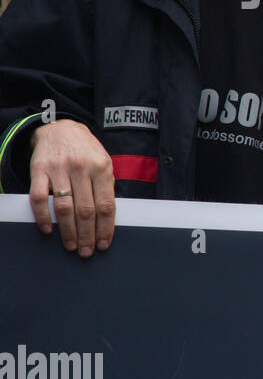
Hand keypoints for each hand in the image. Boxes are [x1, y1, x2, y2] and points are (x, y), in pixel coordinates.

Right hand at [28, 119, 115, 256]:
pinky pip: (39, 198)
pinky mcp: (39, 169)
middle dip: (87, 235)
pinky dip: (42, 216)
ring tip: (71, 245)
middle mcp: (82, 168)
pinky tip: (47, 230)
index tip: (104, 244)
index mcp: (102, 168)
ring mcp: (59, 168)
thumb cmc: (86, 151)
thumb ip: (105, 187)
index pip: (106, 205)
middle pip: (86, 210)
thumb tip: (107, 219)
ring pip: (64, 207)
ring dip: (68, 231)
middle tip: (86, 251)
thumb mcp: (103, 163)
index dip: (106, 228)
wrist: (60, 127)